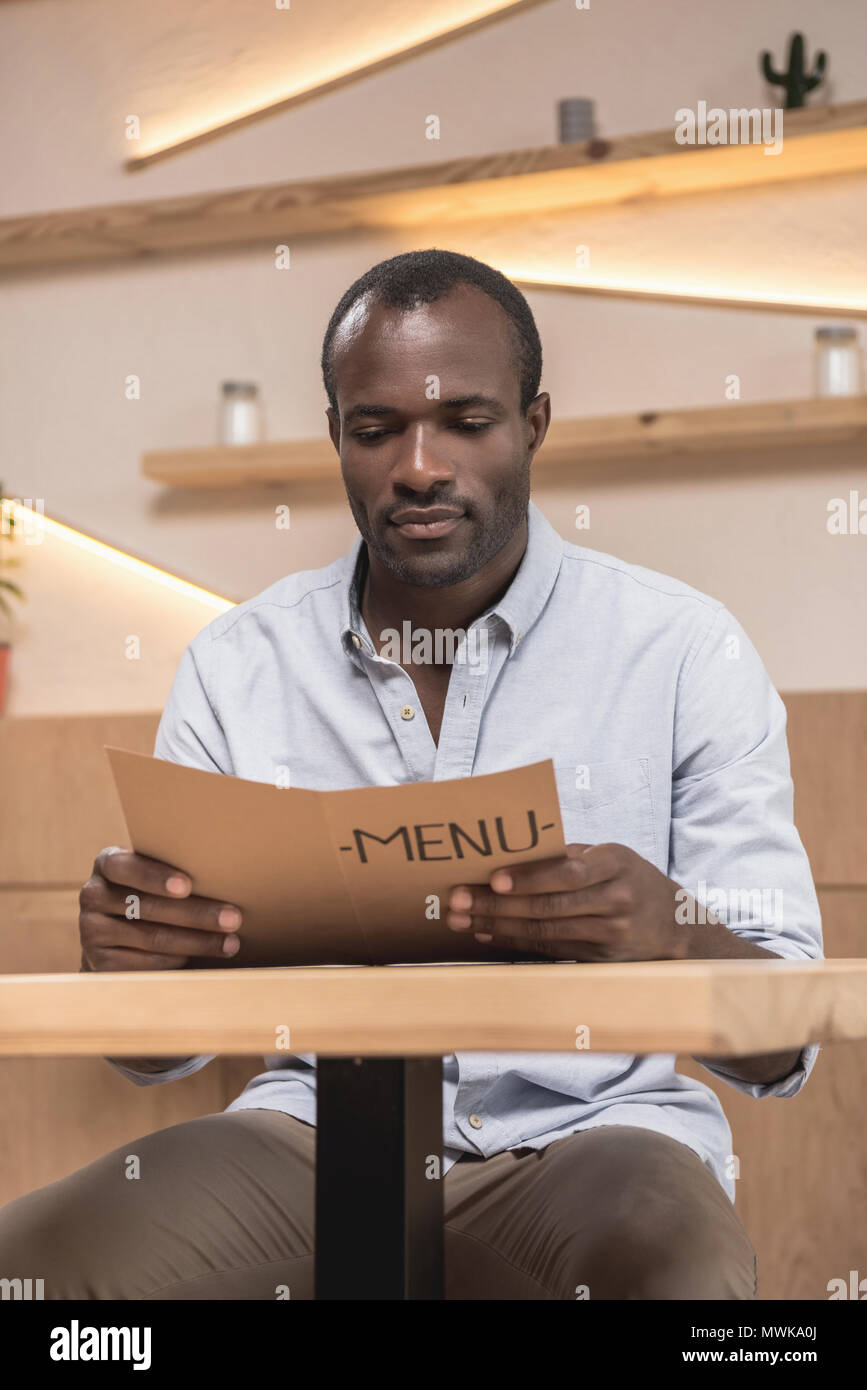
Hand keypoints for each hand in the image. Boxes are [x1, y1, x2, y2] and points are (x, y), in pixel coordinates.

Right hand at [79, 847, 242, 970]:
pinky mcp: (100, 962)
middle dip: (197, 913)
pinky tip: (202, 959)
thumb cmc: (151, 893)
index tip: (186, 886)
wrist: (114, 934)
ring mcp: (91, 930)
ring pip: (153, 937)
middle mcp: (93, 894)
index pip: (126, 866)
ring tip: (231, 942)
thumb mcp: (154, 876)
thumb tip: (228, 876)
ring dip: (198, 941)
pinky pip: (145, 963)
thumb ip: (175, 872)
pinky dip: (178, 961)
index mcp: (108, 863)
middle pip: (148, 906)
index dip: (156, 877)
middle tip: (233, 918)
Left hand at [446, 843, 688, 961]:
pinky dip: (515, 942)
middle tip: (457, 901)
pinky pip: (550, 948)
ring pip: (544, 931)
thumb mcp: (612, 857)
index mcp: (616, 862)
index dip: (528, 878)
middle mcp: (616, 900)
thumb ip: (570, 856)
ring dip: (498, 926)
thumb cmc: (632, 880)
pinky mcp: (600, 958)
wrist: (676, 927)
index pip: (567, 872)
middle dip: (497, 905)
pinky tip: (488, 934)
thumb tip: (512, 856)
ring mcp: (610, 934)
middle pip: (548, 906)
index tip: (492, 880)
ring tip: (462, 920)